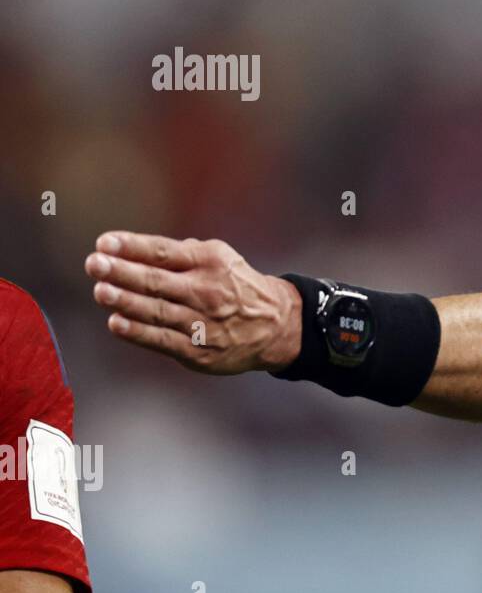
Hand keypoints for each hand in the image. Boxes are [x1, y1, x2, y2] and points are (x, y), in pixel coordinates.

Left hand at [85, 232, 301, 374]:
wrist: (276, 326)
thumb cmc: (237, 287)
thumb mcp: (220, 258)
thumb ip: (181, 254)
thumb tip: (135, 250)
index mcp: (210, 262)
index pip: (164, 252)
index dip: (133, 246)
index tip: (105, 242)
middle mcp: (206, 291)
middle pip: (157, 281)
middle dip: (122, 272)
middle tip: (94, 264)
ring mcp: (201, 322)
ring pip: (157, 311)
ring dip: (125, 301)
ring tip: (101, 291)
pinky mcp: (198, 350)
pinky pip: (162, 340)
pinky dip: (138, 331)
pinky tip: (116, 323)